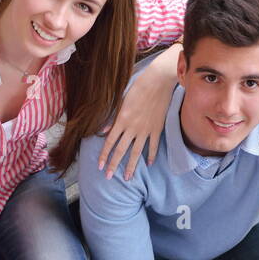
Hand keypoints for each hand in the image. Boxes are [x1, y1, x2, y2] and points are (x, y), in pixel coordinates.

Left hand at [97, 43, 180, 179]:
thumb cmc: (139, 87)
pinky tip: (149, 164)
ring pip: (136, 152)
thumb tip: (103, 131)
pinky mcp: (157, 129)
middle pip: (121, 151)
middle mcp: (132, 128)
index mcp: (121, 120)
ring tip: (127, 177)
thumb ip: (113, 118)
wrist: (158, 81)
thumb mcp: (122, 101)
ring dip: (131, 166)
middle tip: (108, 177)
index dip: (104, 155)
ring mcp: (145, 130)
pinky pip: (153, 146)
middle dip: (114, 165)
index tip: (100, 166)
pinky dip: (151, 156)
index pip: (109, 142)